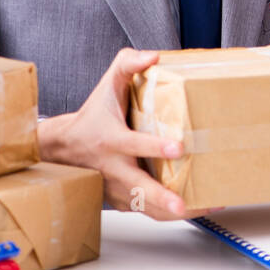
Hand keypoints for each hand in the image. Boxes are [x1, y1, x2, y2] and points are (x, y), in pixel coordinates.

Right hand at [37, 47, 221, 220]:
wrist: (63, 149)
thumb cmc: (93, 116)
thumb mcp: (107, 85)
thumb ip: (128, 64)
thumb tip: (154, 55)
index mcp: (112, 140)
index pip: (134, 144)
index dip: (155, 146)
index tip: (178, 147)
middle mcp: (114, 168)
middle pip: (138, 187)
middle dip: (161, 197)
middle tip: (183, 204)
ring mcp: (116, 188)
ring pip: (145, 206)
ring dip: (173, 211)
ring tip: (205, 208)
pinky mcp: (120, 201)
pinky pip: (146, 212)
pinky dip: (168, 214)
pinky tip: (196, 209)